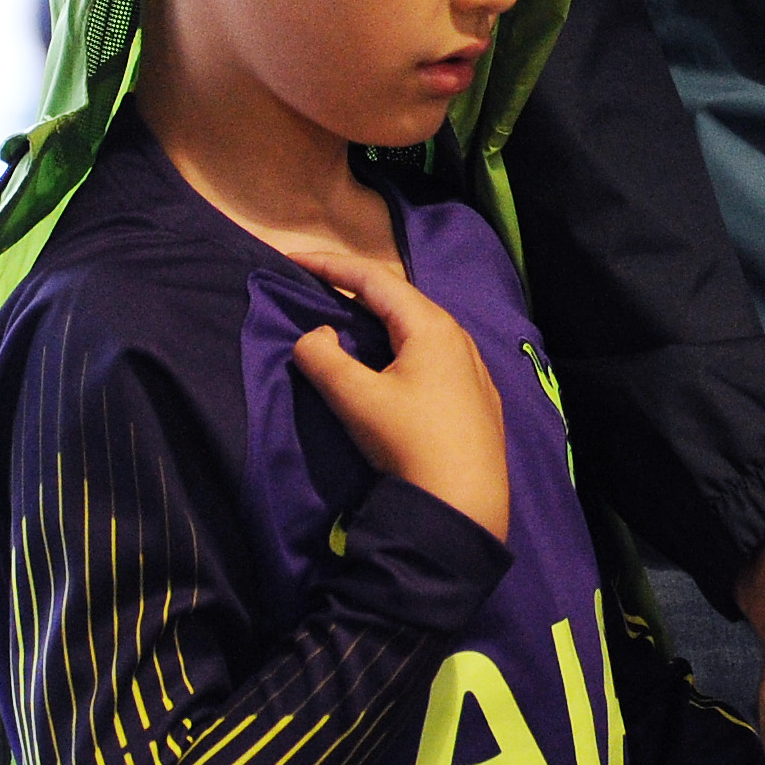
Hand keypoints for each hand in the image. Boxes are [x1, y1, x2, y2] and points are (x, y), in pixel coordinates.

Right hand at [278, 251, 508, 541]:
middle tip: (314, 286)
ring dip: (378, 319)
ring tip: (344, 320)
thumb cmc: (409, 444)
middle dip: (354, 288)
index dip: (330, 265)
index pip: (374, 279)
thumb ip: (324, 359)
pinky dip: (398, 345)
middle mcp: (456, 336)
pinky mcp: (474, 396)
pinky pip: (430, 353)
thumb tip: (315, 334)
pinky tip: (386, 362)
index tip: (291, 259)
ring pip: (416, 327)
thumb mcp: (357, 400)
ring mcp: (470, 367)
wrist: (464, 505)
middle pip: (399, 299)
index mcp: (430, 326)